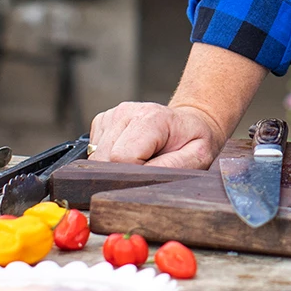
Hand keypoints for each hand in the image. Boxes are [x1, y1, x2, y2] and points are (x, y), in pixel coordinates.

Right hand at [88, 102, 222, 168]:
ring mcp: (112, 114)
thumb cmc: (193, 141)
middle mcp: (127, 111)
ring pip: (95, 158)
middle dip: (122, 172)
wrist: (188, 123)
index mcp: (151, 117)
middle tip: (148, 167)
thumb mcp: (196, 156)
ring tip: (142, 158)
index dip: (134, 173)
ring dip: (115, 166)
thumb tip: (141, 179)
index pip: (121, 157)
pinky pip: (93, 151)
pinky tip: (130, 152)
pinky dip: (108, 158)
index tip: (152, 172)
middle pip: (104, 159)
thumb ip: (171, 167)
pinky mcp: (103, 121)